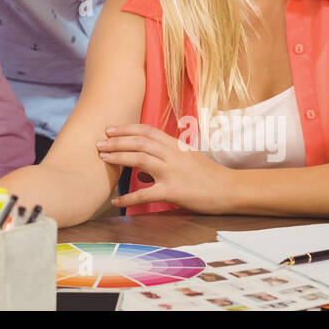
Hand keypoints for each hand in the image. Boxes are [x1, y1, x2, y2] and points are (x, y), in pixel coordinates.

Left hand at [97, 124, 236, 214]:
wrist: (230, 189)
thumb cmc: (209, 176)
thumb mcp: (187, 160)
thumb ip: (164, 161)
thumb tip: (141, 172)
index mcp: (176, 146)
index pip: (147, 131)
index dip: (127, 128)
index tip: (110, 129)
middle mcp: (172, 155)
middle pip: (140, 142)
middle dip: (117, 141)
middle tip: (99, 142)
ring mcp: (172, 172)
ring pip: (140, 160)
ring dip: (119, 158)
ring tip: (103, 158)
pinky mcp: (173, 191)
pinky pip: (146, 194)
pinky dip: (128, 197)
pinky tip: (116, 200)